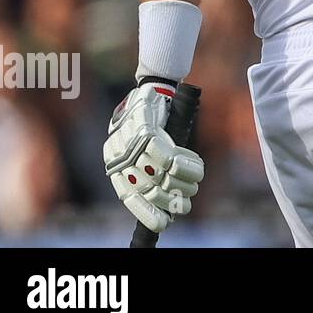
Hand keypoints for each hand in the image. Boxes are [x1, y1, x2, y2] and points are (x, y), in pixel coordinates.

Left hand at [103, 81, 204, 232]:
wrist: (151, 89)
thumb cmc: (149, 121)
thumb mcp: (140, 147)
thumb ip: (147, 170)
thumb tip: (164, 197)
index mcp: (115, 165)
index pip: (130, 196)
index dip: (147, 212)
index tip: (165, 224)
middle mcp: (119, 156)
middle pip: (147, 188)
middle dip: (172, 199)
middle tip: (188, 200)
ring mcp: (131, 143)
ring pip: (159, 174)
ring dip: (183, 182)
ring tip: (195, 184)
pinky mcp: (145, 129)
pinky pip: (167, 155)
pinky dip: (185, 164)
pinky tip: (197, 167)